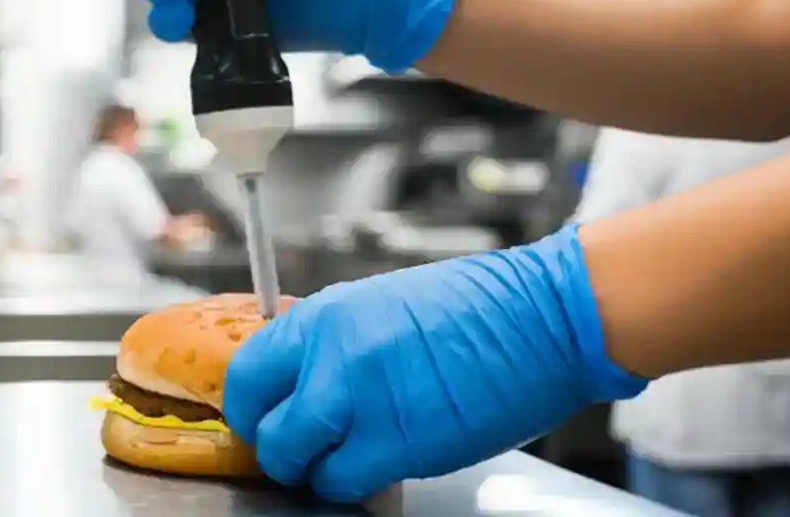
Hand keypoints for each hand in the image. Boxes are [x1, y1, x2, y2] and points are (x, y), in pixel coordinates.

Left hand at [222, 225, 646, 502]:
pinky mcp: (399, 443)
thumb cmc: (479, 308)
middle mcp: (332, 355)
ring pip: (294, 460)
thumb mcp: (382, 306)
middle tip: (301, 449)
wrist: (544, 316)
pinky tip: (375, 468)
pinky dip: (350, 484)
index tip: (263, 418)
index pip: (246, 372)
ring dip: (312, 470)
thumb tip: (303, 383)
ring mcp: (362, 400)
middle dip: (276, 446)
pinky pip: (344, 482)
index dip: (250, 406)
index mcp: (325, 315)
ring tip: (340, 461)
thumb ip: (335, 344)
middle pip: (261, 423)